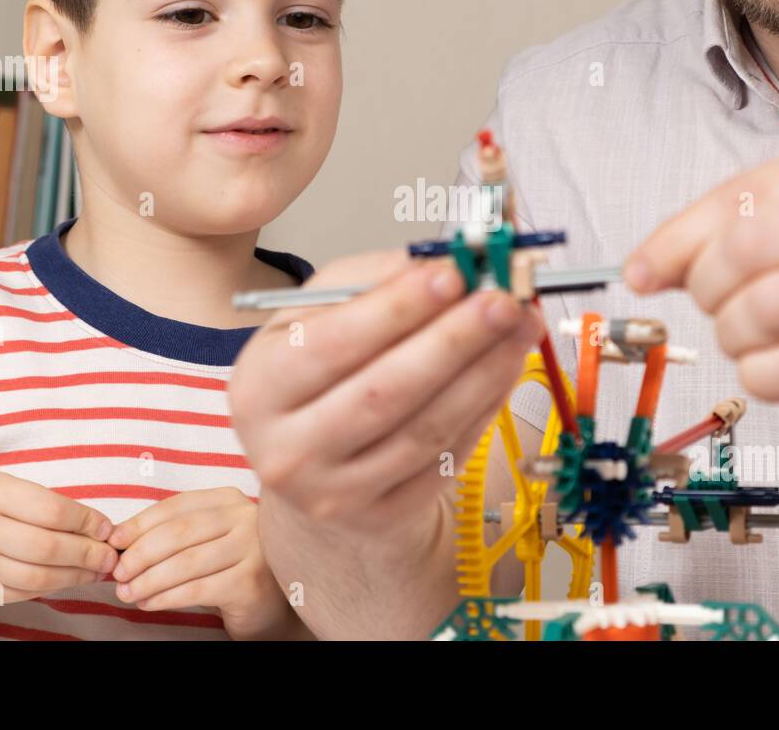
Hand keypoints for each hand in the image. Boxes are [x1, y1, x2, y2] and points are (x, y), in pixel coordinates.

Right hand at [0, 471, 117, 604]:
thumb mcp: (8, 487)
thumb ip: (49, 504)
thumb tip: (100, 530)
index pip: (51, 511)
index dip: (86, 522)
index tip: (106, 529)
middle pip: (46, 548)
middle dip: (87, 554)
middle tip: (110, 557)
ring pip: (36, 578)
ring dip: (75, 576)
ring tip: (96, 571)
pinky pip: (22, 594)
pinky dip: (52, 588)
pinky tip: (69, 578)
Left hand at [108, 488, 306, 639]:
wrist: (269, 606)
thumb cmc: (228, 569)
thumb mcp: (202, 542)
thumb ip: (170, 534)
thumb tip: (118, 539)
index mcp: (230, 499)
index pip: (177, 506)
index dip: (140, 523)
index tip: (113, 541)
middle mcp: (246, 517)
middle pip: (180, 532)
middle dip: (141, 553)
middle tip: (117, 573)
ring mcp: (253, 548)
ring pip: (187, 563)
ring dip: (149, 579)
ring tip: (127, 592)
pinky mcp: (252, 581)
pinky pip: (198, 589)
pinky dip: (166, 597)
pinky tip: (149, 603)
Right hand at [228, 250, 544, 537]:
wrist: (314, 468)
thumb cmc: (318, 375)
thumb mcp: (318, 317)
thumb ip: (372, 281)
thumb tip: (444, 262)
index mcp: (259, 388)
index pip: (332, 344)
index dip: (397, 308)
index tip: (452, 273)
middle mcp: (288, 451)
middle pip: (384, 392)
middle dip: (453, 340)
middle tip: (501, 300)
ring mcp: (337, 494)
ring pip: (426, 428)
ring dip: (484, 372)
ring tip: (518, 327)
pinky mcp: (385, 516)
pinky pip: (448, 456)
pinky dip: (485, 407)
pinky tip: (504, 368)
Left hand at [623, 141, 778, 412]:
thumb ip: (746, 223)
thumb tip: (647, 265)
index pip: (737, 196)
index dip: (675, 240)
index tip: (642, 272)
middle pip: (742, 251)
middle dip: (705, 288)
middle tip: (716, 305)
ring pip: (759, 311)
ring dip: (732, 335)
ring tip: (750, 338)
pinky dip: (758, 375)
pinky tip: (770, 368)